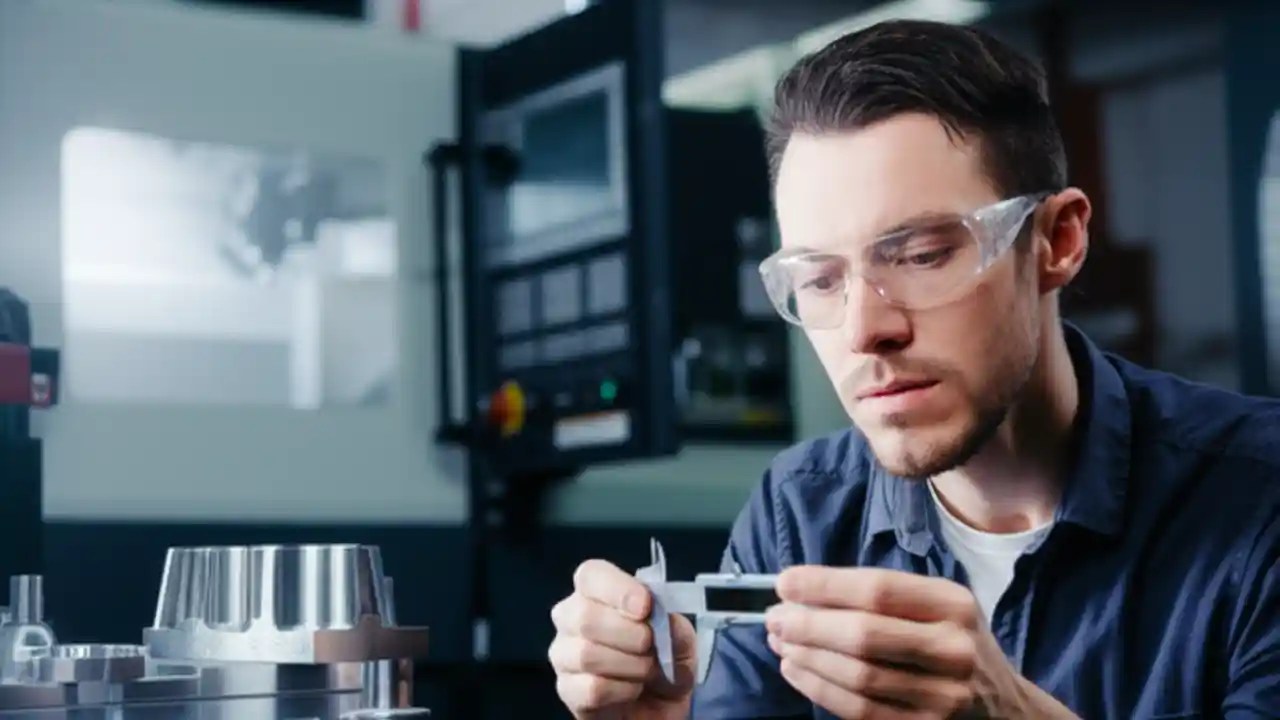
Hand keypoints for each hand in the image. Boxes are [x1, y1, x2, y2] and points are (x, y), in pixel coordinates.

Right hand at [549, 559, 696, 719]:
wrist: (659, 706)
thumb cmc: (664, 660)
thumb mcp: (681, 638)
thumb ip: (673, 624)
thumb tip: (661, 616)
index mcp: (596, 592)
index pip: (591, 575)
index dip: (618, 588)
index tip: (645, 607)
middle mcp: (570, 618)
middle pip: (585, 616)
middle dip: (630, 634)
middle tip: (651, 647)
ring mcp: (563, 655)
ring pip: (587, 654)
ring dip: (630, 665)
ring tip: (647, 671)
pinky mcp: (567, 690)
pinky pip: (591, 688)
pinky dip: (622, 691)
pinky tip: (632, 690)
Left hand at [765, 566, 1075, 718]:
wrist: (1004, 709)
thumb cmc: (952, 644)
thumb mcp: (937, 608)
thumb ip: (882, 598)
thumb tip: (802, 591)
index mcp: (954, 605)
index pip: (878, 589)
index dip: (824, 585)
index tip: (785, 582)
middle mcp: (953, 649)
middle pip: (864, 634)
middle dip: (808, 624)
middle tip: (775, 617)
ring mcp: (942, 696)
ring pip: (857, 676)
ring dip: (807, 657)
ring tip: (779, 642)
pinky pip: (859, 709)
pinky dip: (819, 688)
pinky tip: (796, 671)